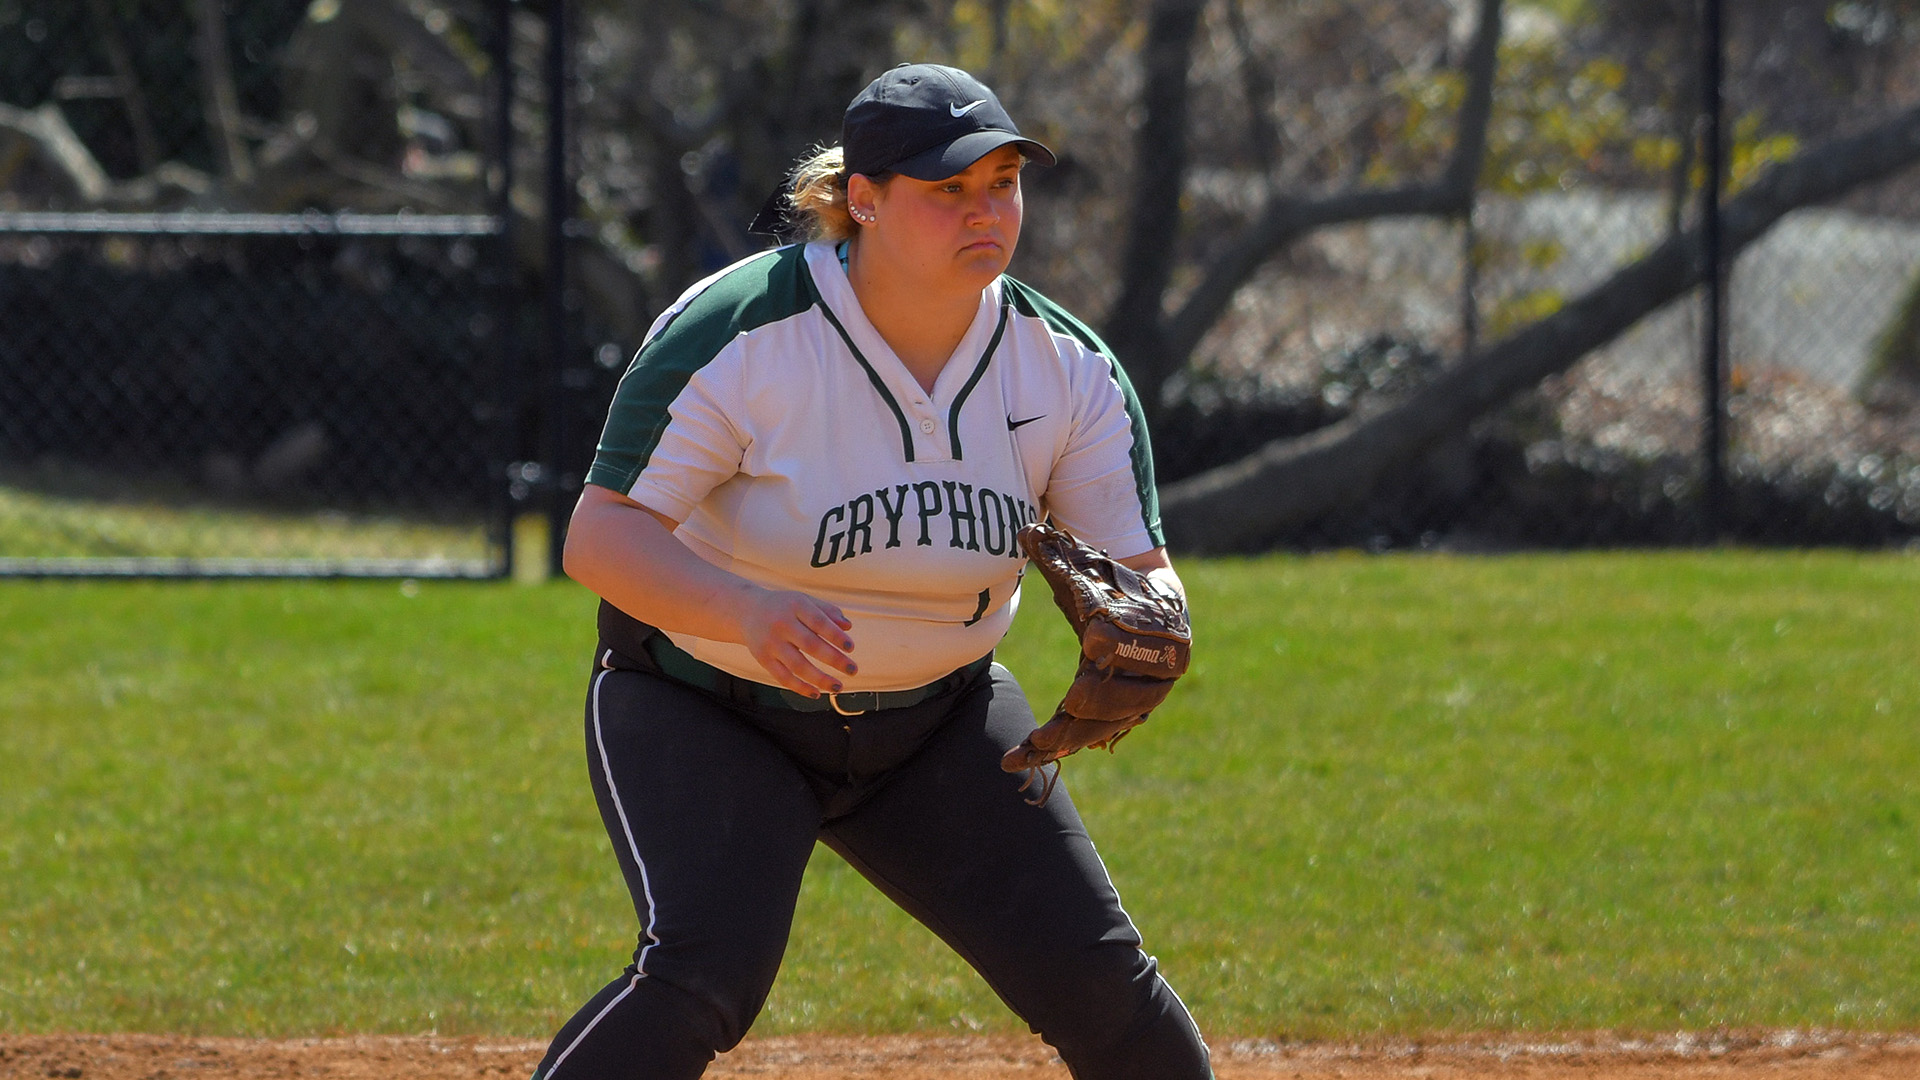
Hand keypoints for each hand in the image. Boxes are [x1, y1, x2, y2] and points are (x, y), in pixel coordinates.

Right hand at [737, 587, 857, 696]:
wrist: (747, 610)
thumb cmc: (785, 607)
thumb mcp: (804, 601)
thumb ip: (827, 611)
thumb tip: (848, 627)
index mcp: (795, 606)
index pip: (819, 622)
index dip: (835, 636)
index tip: (850, 648)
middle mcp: (781, 624)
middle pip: (810, 645)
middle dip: (834, 659)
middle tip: (853, 669)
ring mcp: (770, 643)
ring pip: (797, 666)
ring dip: (820, 679)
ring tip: (838, 686)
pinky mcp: (763, 658)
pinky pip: (783, 677)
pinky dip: (800, 688)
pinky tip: (816, 693)